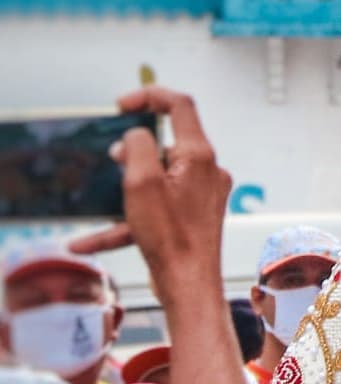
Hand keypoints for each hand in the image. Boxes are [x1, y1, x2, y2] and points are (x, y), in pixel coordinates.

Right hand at [68, 87, 231, 303]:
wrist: (190, 287)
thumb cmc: (170, 238)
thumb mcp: (142, 181)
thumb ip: (138, 145)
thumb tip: (137, 137)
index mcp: (199, 156)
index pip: (180, 106)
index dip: (149, 96)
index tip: (121, 106)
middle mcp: (208, 172)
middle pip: (168, 144)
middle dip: (136, 151)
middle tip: (117, 165)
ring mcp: (204, 196)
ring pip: (159, 179)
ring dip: (129, 189)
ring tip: (109, 204)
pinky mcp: (195, 217)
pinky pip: (159, 210)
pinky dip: (129, 220)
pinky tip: (89, 240)